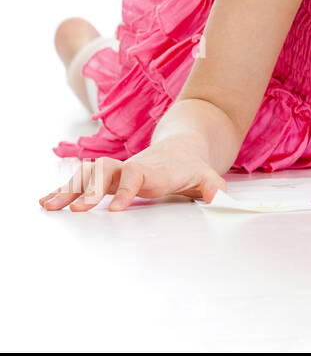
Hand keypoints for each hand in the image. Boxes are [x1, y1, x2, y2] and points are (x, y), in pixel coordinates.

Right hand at [39, 135, 227, 211]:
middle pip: (105, 171)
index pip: (136, 176)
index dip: (125, 190)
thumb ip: (214, 187)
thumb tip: (218, 198)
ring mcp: (117, 171)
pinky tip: (47, 201)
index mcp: (153, 169)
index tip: (114, 208)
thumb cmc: (191, 165)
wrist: (181, 146)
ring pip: (88, 175)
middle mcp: (130, 167)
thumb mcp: (207, 175)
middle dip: (90, 188)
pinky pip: (82, 181)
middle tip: (76, 208)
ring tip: (48, 205)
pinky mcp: (107, 178)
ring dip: (69, 189)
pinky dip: (64, 190)